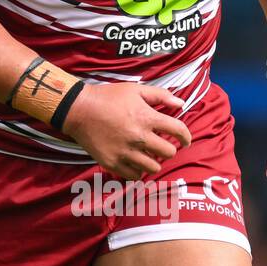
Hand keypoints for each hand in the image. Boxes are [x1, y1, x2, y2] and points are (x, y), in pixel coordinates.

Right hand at [62, 81, 191, 178]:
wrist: (79, 110)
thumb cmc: (108, 97)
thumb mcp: (135, 90)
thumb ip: (160, 95)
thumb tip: (181, 103)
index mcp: (146, 117)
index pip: (178, 130)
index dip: (186, 136)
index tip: (185, 141)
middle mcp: (138, 137)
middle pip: (168, 152)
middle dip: (169, 149)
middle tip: (162, 146)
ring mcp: (125, 152)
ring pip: (153, 167)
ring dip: (154, 161)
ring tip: (149, 155)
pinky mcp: (112, 163)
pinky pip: (134, 175)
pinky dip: (138, 170)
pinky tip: (135, 162)